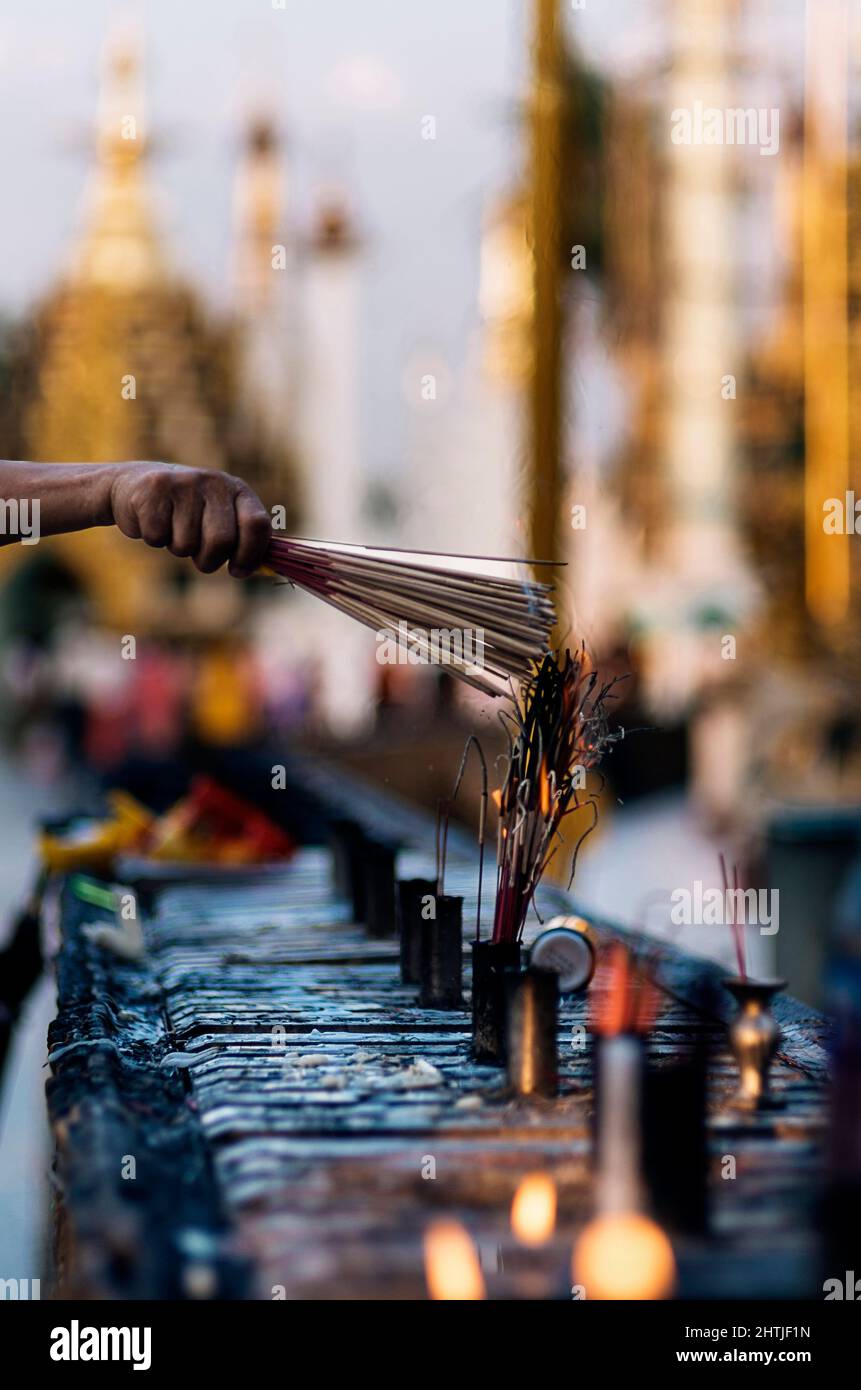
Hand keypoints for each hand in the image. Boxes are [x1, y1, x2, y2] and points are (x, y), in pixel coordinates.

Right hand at [109, 462, 270, 577]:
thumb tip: (267, 568)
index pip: (257, 525)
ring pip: (187, 544)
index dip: (250, 555)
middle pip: (222, 541)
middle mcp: (214, 481)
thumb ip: (243, 539)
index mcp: (237, 490)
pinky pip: (158, 537)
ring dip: (179, 549)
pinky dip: (154, 539)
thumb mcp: (219, 518)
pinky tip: (154, 521)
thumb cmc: (187, 513)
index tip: (237, 570)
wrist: (135, 485)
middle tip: (198, 554)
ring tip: (173, 528)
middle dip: (209, 560)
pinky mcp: (154, 490)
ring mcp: (184, 483)